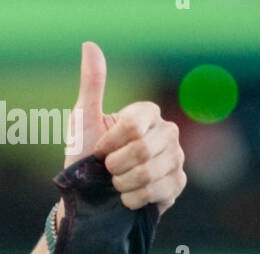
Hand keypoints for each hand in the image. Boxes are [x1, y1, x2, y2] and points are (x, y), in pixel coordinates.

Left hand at [65, 39, 186, 216]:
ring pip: (149, 173)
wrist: (88, 202)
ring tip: (117, 185)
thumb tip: (89, 45)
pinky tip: (128, 199)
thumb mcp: (82, 122)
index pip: (134, 125)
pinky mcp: (177, 184)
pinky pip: (158, 191)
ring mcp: (175, 158)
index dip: (109, 144)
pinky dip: (134, 199)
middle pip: (142, 150)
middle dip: (114, 167)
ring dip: (122, 185)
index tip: (98, 152)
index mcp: (147, 114)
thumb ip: (92, 85)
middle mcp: (167, 132)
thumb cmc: (84, 161)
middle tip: (108, 171)